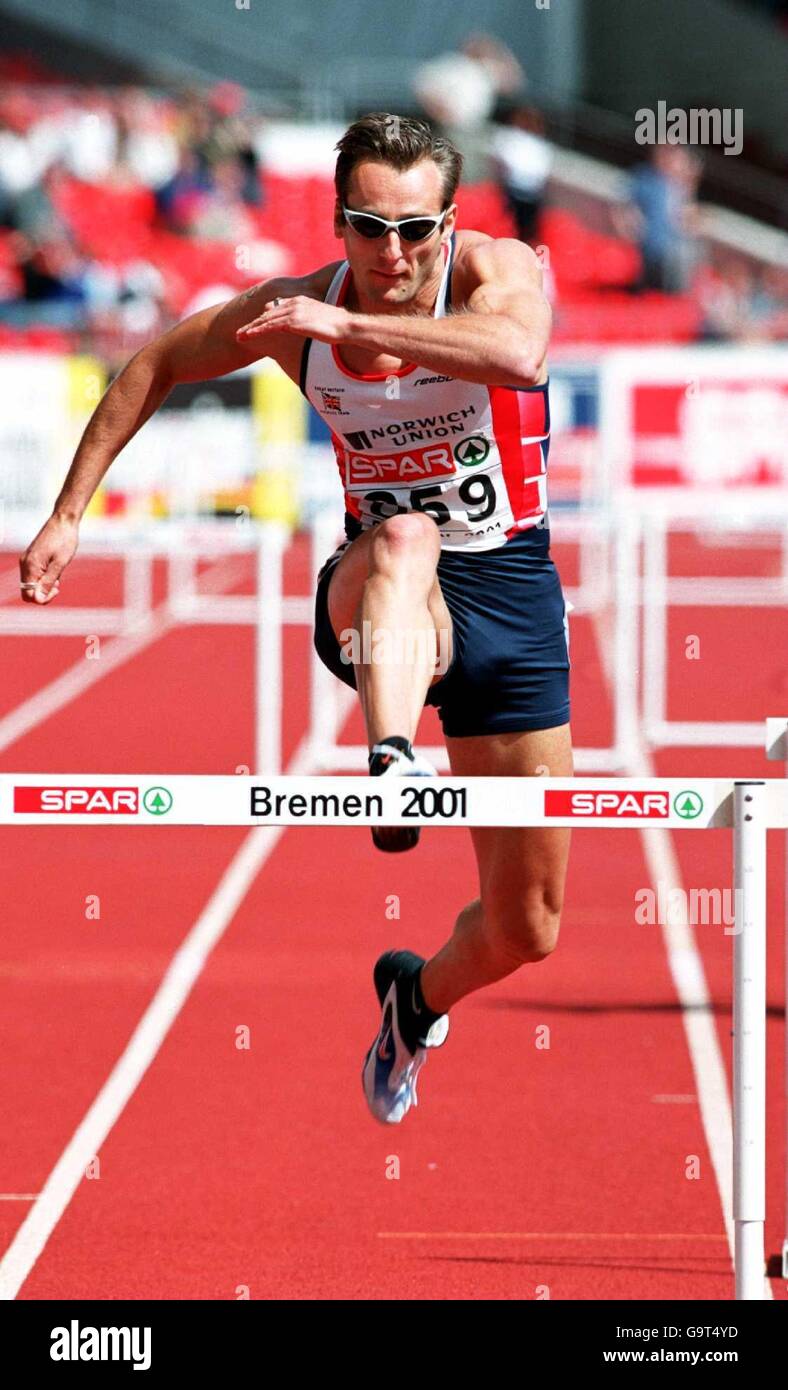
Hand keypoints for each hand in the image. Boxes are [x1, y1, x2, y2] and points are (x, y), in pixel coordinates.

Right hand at [19, 513, 78, 603]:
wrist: (64, 521)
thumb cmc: (64, 540)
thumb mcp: (60, 564)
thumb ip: (48, 582)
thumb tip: (38, 599)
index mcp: (30, 566)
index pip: (28, 594)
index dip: (42, 598)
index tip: (57, 589)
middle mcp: (25, 564)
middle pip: (28, 591)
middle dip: (43, 593)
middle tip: (58, 585)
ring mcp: (27, 560)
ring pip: (32, 584)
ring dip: (45, 585)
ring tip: (58, 576)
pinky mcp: (32, 558)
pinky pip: (34, 575)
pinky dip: (44, 578)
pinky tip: (55, 571)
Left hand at [236, 295, 350, 344]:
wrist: (346, 326)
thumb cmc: (336, 326)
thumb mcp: (317, 321)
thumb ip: (304, 321)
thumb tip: (296, 327)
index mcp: (298, 300)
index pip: (275, 310)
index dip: (261, 320)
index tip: (251, 328)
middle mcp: (294, 302)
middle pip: (267, 314)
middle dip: (252, 324)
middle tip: (239, 333)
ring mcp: (293, 310)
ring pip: (266, 319)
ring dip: (251, 329)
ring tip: (239, 336)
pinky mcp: (294, 321)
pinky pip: (272, 326)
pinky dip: (259, 331)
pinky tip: (250, 336)